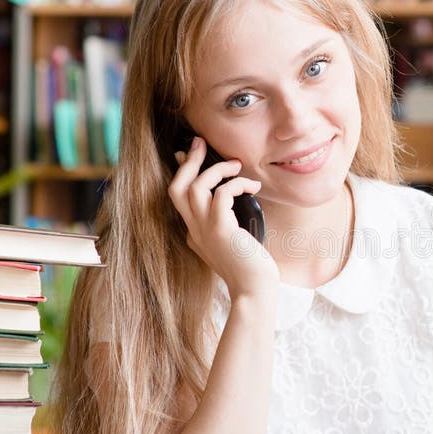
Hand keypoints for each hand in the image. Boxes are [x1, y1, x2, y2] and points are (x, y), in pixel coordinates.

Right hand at [167, 136, 278, 298]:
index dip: (182, 172)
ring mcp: (205, 231)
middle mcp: (194, 230)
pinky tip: (252, 186)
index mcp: (195, 232)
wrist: (254, 292)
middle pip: (178, 187)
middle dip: (189, 161)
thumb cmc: (251, 269)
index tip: (189, 154)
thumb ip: (224, 225)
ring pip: (195, 187)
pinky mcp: (222, 230)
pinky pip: (222, 194)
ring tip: (236, 165)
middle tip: (201, 142)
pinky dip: (236, 184)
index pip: (178, 197)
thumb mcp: (232, 243)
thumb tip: (227, 201)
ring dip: (215, 169)